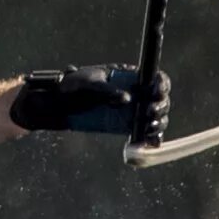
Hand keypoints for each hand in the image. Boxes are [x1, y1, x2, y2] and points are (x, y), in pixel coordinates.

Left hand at [10, 64, 170, 141]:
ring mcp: (130, 109)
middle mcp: (134, 92)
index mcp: (128, 76)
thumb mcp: (87, 85)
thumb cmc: (71, 88)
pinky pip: (143, 131)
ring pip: (154, 116)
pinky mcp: (124, 124)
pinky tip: (152, 142)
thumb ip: (106, 91)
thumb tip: (126, 99)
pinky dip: (151, 137)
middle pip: (159, 99)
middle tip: (150, 112)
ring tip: (150, 127)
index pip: (153, 78)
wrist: (57, 106)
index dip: (161, 84)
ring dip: (158, 122)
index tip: (158, 92)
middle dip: (160, 106)